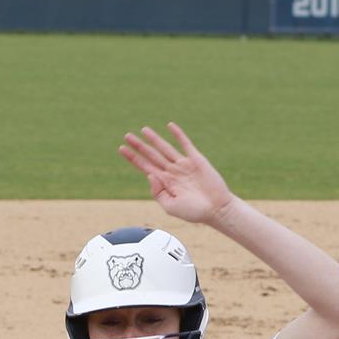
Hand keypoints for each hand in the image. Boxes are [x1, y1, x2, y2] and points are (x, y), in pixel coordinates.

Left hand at [118, 123, 234, 225]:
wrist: (216, 209)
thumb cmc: (194, 212)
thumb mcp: (171, 207)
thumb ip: (158, 193)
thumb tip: (150, 175)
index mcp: (165, 183)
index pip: (145, 167)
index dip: (133, 158)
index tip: (122, 149)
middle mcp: (172, 172)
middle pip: (152, 155)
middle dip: (139, 146)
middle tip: (127, 136)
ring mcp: (183, 165)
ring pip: (165, 148)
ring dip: (154, 139)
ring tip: (143, 129)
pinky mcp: (196, 160)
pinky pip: (185, 144)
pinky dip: (178, 134)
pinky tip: (169, 126)